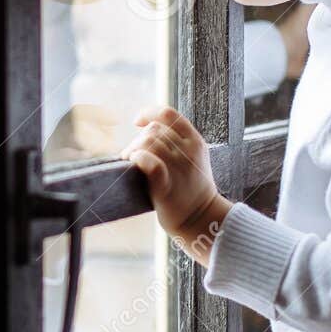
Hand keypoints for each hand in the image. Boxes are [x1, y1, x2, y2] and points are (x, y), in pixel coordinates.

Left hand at [119, 105, 230, 262]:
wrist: (200, 219)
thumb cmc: (190, 188)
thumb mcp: (193, 158)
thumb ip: (177, 141)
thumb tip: (146, 127)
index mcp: (195, 141)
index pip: (168, 114)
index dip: (149, 113)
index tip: (137, 122)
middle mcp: (189, 151)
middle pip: (153, 130)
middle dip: (137, 139)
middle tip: (131, 155)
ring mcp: (179, 168)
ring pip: (148, 143)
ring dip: (132, 150)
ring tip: (130, 162)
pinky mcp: (166, 186)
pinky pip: (150, 162)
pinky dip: (138, 158)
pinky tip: (134, 163)